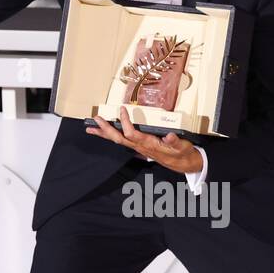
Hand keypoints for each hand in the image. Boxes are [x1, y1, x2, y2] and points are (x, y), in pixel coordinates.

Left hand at [84, 107, 203, 173]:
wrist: (182, 163)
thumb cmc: (181, 153)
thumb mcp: (182, 147)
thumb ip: (175, 141)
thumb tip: (169, 136)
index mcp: (148, 144)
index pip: (132, 133)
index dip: (125, 122)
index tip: (122, 109)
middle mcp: (140, 146)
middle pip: (119, 138)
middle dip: (106, 129)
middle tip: (96, 120)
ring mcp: (137, 147)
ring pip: (117, 140)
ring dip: (104, 134)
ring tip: (91, 128)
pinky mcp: (138, 146)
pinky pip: (121, 140)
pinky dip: (110, 135)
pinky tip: (104, 132)